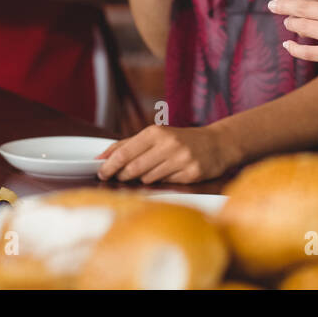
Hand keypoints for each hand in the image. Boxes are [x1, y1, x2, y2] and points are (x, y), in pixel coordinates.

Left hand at [95, 124, 231, 183]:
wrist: (217, 144)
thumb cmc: (180, 140)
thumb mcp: (155, 136)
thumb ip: (127, 144)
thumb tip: (101, 157)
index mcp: (156, 132)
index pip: (125, 152)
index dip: (109, 165)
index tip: (100, 172)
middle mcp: (168, 144)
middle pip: (133, 168)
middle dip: (123, 175)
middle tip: (120, 177)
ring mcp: (181, 159)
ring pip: (148, 179)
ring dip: (143, 179)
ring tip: (150, 171)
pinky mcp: (192, 174)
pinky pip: (166, 184)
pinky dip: (162, 182)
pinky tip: (168, 174)